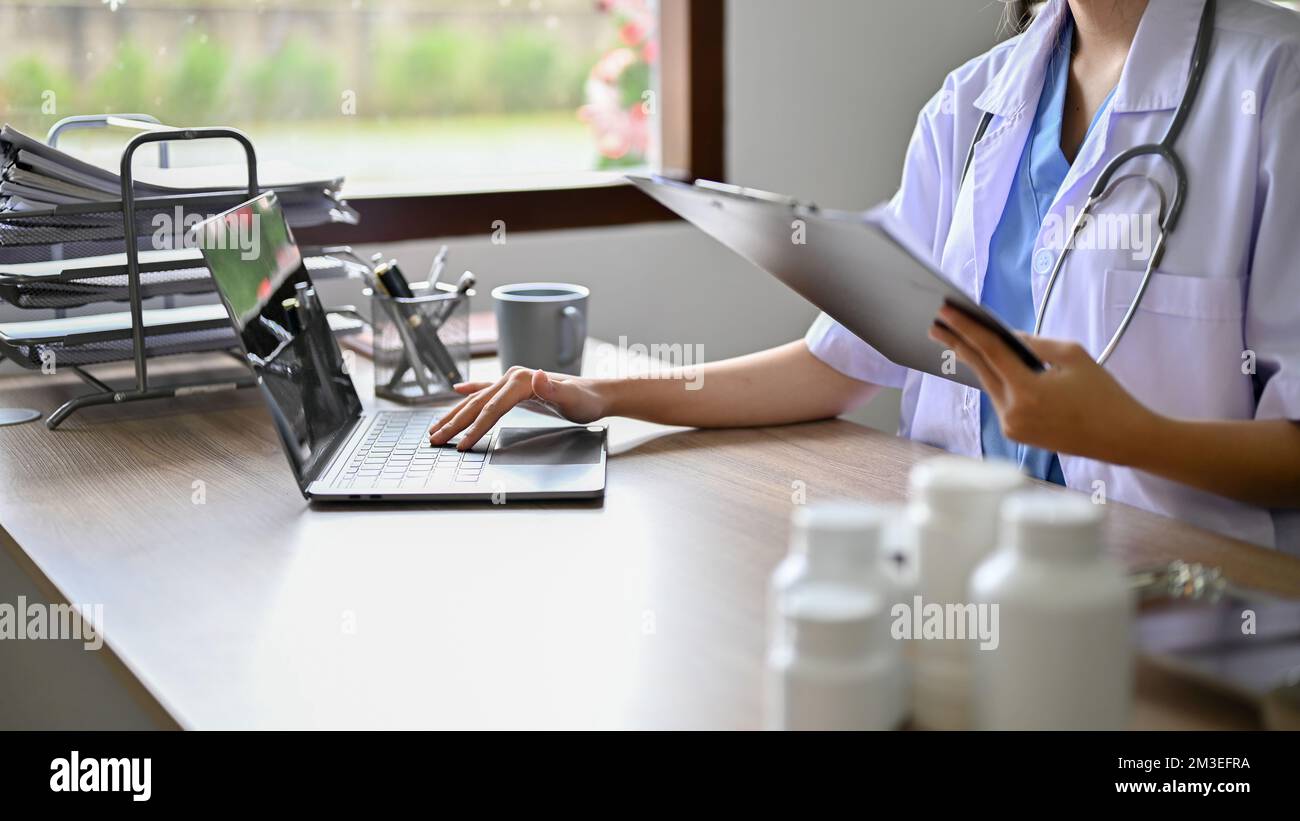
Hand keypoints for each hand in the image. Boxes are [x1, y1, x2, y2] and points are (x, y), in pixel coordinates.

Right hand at [428, 366, 608, 450]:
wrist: (598, 393)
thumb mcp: (574, 398)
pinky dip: (470, 391)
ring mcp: (513, 381)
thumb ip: (554, 388)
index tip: (461, 445)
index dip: (475, 427)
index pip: (492, 407)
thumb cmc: (587, 399)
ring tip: (436, 428)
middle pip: (477, 403)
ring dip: (455, 414)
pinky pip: (486, 390)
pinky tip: (457, 390)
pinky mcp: (515, 388)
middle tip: (434, 440)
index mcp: (522, 380)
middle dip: (454, 423)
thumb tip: (537, 376)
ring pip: (477, 399)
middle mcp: (513, 377)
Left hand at [928, 304, 1158, 463]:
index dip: (966, 329)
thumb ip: (1036, 344)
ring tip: (957, 339)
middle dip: (958, 344)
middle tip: (936, 324)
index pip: (989, 352)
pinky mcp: (1016, 434)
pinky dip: (997, 381)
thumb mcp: (1073, 356)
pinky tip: (987, 365)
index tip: (946, 313)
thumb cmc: (1103, 394)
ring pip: (991, 386)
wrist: (1120, 437)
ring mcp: (1012, 426)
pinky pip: (1001, 401)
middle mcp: (1012, 412)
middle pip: (981, 369)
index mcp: (1027, 390)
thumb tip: (1008, 337)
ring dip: (978, 363)